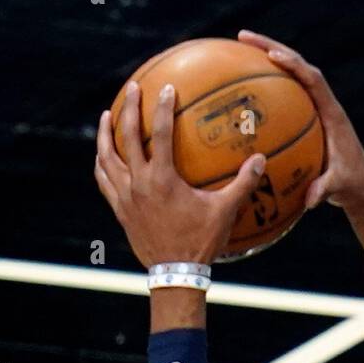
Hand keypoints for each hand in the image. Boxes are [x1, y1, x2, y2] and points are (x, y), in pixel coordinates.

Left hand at [94, 80, 266, 268]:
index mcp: (162, 179)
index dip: (162, 107)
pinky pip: (104, 180)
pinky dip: (102, 164)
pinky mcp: (119, 209)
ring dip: (105, 134)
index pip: (159, 133)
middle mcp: (138, 183)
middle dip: (129, 109)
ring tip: (106, 115)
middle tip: (132, 88)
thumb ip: (242, 183)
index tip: (166, 87)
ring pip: (106, 157)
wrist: (175, 274)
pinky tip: (103, 156)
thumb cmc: (201, 242)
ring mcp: (124, 196)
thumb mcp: (224, 211)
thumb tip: (261, 159)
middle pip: (126, 137)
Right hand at [237, 29, 363, 211]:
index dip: (295, 65)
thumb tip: (310, 199)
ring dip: (267, 58)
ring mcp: (315, 108)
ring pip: (290, 75)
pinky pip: (284, 95)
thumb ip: (325, 190)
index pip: (313, 80)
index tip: (273, 55)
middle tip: (243, 36)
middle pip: (298, 65)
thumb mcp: (339, 186)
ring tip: (238, 48)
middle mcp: (324, 104)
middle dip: (271, 47)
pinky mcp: (308, 116)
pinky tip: (243, 88)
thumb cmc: (352, 183)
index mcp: (332, 113)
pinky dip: (265, 87)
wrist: (361, 184)